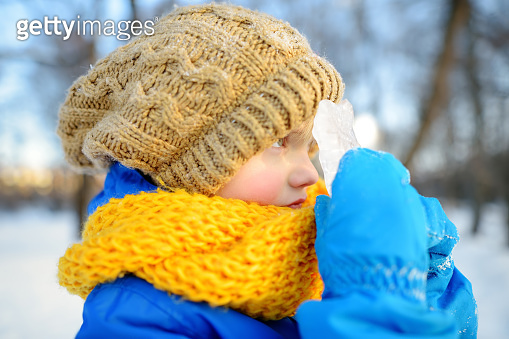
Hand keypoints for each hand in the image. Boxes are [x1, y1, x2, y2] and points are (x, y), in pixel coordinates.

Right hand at [314, 148, 427, 301]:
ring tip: (378, 218)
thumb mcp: (326, 232)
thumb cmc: (343, 261)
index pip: (359, 160)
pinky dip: (405, 212)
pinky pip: (415, 207)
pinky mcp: (425, 223)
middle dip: (373, 177)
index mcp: (361, 183)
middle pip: (385, 168)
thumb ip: (328, 210)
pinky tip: (395, 229)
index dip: (350, 169)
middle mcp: (390, 188)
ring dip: (389, 195)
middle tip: (362, 196)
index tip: (344, 181)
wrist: (375, 291)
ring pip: (401, 187)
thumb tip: (328, 201)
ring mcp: (411, 204)